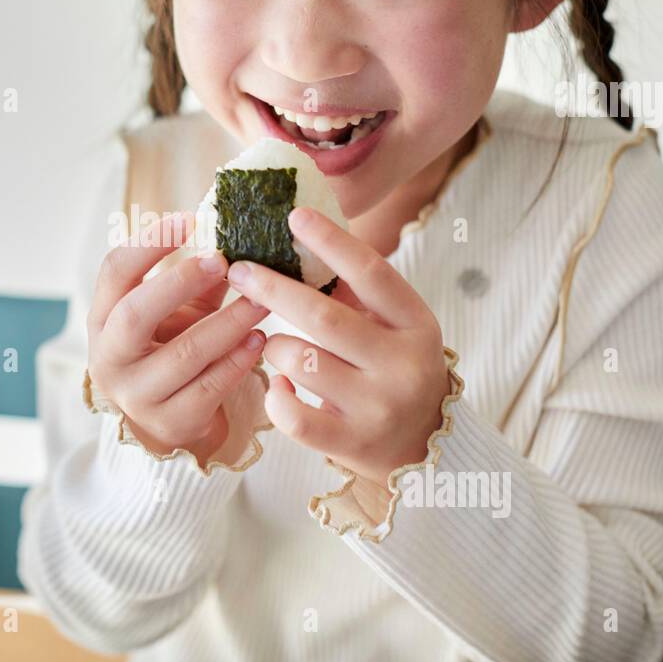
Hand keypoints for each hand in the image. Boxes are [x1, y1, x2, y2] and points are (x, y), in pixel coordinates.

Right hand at [87, 211, 270, 462]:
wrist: (166, 418)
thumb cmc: (170, 347)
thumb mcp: (177, 310)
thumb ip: (199, 280)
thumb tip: (236, 237)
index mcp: (102, 317)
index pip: (115, 270)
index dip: (150, 242)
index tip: (190, 219)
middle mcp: (109, 357)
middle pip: (136, 312)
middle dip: (181, 281)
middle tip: (223, 260)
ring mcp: (136, 395)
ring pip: (184, 353)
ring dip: (228, 322)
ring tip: (260, 300)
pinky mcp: (169, 423)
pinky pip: (209, 388)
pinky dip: (238, 360)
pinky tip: (259, 339)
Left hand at [224, 206, 453, 487]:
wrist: (423, 446)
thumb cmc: (393, 369)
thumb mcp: (393, 326)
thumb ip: (356, 292)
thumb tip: (299, 238)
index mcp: (416, 324)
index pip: (372, 273)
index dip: (331, 241)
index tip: (295, 215)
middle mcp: (403, 365)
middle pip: (324, 317)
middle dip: (273, 289)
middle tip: (239, 270)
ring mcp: (379, 407)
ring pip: (301, 361)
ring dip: (274, 346)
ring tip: (276, 346)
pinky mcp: (351, 442)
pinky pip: (293, 415)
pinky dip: (276, 396)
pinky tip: (280, 386)